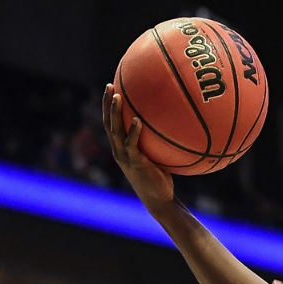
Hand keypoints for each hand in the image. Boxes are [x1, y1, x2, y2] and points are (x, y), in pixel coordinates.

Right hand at [101, 84, 174, 208]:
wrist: (160, 198)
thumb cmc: (162, 176)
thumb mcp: (158, 154)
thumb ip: (159, 139)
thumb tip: (175, 120)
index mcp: (121, 147)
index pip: (111, 122)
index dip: (108, 106)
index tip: (111, 87)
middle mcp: (119, 150)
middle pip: (108, 122)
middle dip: (107, 103)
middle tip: (109, 85)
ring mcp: (125, 157)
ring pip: (115, 131)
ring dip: (115, 113)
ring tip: (117, 96)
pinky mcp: (135, 163)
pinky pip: (131, 145)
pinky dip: (133, 132)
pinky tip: (137, 120)